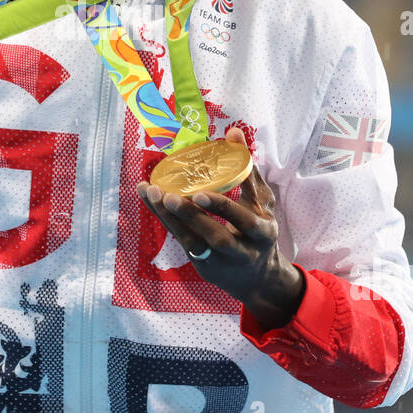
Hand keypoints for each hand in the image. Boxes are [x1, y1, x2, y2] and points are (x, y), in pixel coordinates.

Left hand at [136, 125, 305, 328]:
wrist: (257, 279)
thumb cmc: (259, 231)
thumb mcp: (262, 203)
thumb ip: (247, 169)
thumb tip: (233, 132)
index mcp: (262, 234)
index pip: (245, 221)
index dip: (223, 208)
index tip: (201, 192)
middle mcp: (241, 252)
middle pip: (215, 237)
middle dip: (191, 217)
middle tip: (169, 195)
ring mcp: (219, 263)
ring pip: (191, 242)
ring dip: (170, 218)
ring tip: (152, 192)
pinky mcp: (202, 266)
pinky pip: (181, 241)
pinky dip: (165, 219)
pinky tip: (151, 198)